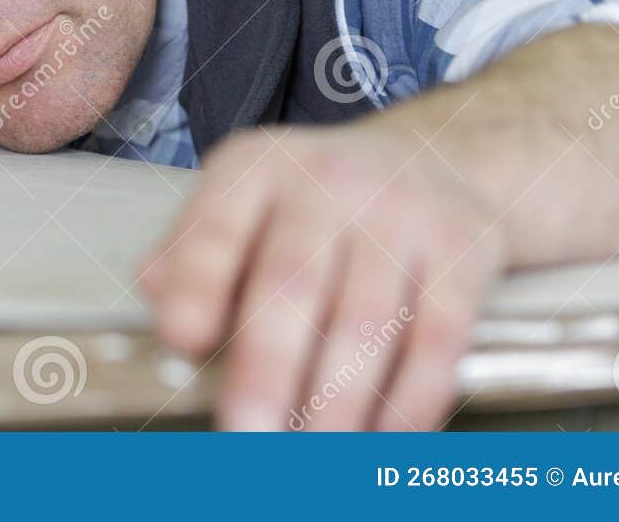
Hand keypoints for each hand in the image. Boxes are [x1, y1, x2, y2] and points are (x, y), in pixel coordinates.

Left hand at [137, 125, 506, 430]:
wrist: (438, 156)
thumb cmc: (312, 202)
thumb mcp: (243, 198)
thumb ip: (190, 250)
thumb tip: (154, 297)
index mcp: (254, 167)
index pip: (218, 226)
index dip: (197, 283)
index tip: (183, 341)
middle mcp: (327, 180)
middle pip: (293, 283)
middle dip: (266, 370)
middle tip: (245, 437)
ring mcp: (401, 213)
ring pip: (367, 322)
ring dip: (337, 405)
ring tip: (312, 461)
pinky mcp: (464, 252)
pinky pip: (437, 341)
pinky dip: (408, 404)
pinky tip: (382, 447)